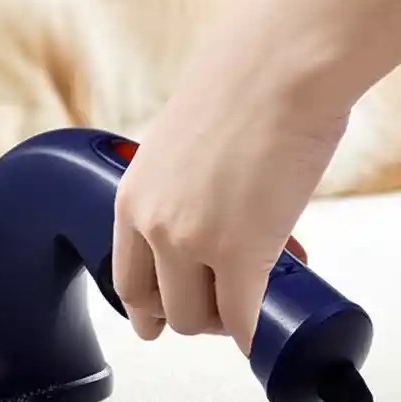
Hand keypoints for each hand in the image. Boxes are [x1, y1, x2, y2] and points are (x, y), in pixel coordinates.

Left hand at [111, 17, 347, 354]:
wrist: (277, 66)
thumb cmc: (242, 90)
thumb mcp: (182, 149)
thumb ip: (182, 189)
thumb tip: (212, 212)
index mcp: (132, 197)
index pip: (125, 276)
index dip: (147, 304)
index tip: (161, 314)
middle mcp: (152, 224)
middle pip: (155, 307)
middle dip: (188, 317)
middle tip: (221, 309)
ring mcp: (194, 241)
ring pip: (194, 319)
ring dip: (222, 323)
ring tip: (247, 305)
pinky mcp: (242, 251)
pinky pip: (242, 318)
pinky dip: (252, 334)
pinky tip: (263, 334)